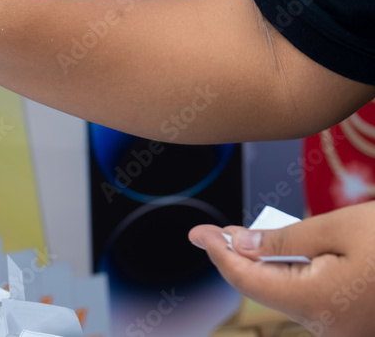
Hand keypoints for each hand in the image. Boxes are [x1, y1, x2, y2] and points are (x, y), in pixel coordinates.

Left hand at [189, 202, 374, 335]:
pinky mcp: (358, 325)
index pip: (246, 280)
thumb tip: (238, 245)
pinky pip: (316, 300)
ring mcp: (346, 331)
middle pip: (267, 290)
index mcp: (316, 304)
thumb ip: (282, 240)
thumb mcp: (336, 228)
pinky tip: (289, 254)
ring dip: (269, 267)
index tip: (196, 233)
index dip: (218, 253)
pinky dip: (297, 276)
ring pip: (290, 295)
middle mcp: (329, 328)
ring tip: (245, 239)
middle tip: (214, 233)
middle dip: (240, 260)